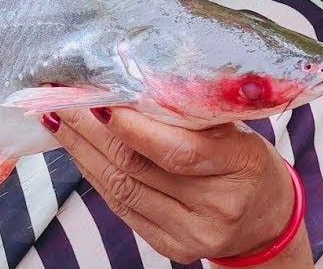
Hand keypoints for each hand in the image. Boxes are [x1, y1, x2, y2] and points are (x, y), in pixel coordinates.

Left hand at [47, 108, 308, 264]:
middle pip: (137, 167)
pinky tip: (78, 151)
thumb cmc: (244, 160)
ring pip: (121, 189)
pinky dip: (94, 176)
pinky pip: (121, 208)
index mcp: (239, 164)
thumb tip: (130, 76)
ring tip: (58, 121)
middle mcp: (216, 205)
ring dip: (82, 151)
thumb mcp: (235, 128)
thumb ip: (191, 109)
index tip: (96, 97)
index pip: (176, 150)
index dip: (130, 126)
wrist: (264, 220)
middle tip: (61, 98)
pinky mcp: (171, 247)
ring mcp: (193, 232)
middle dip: (90, 130)